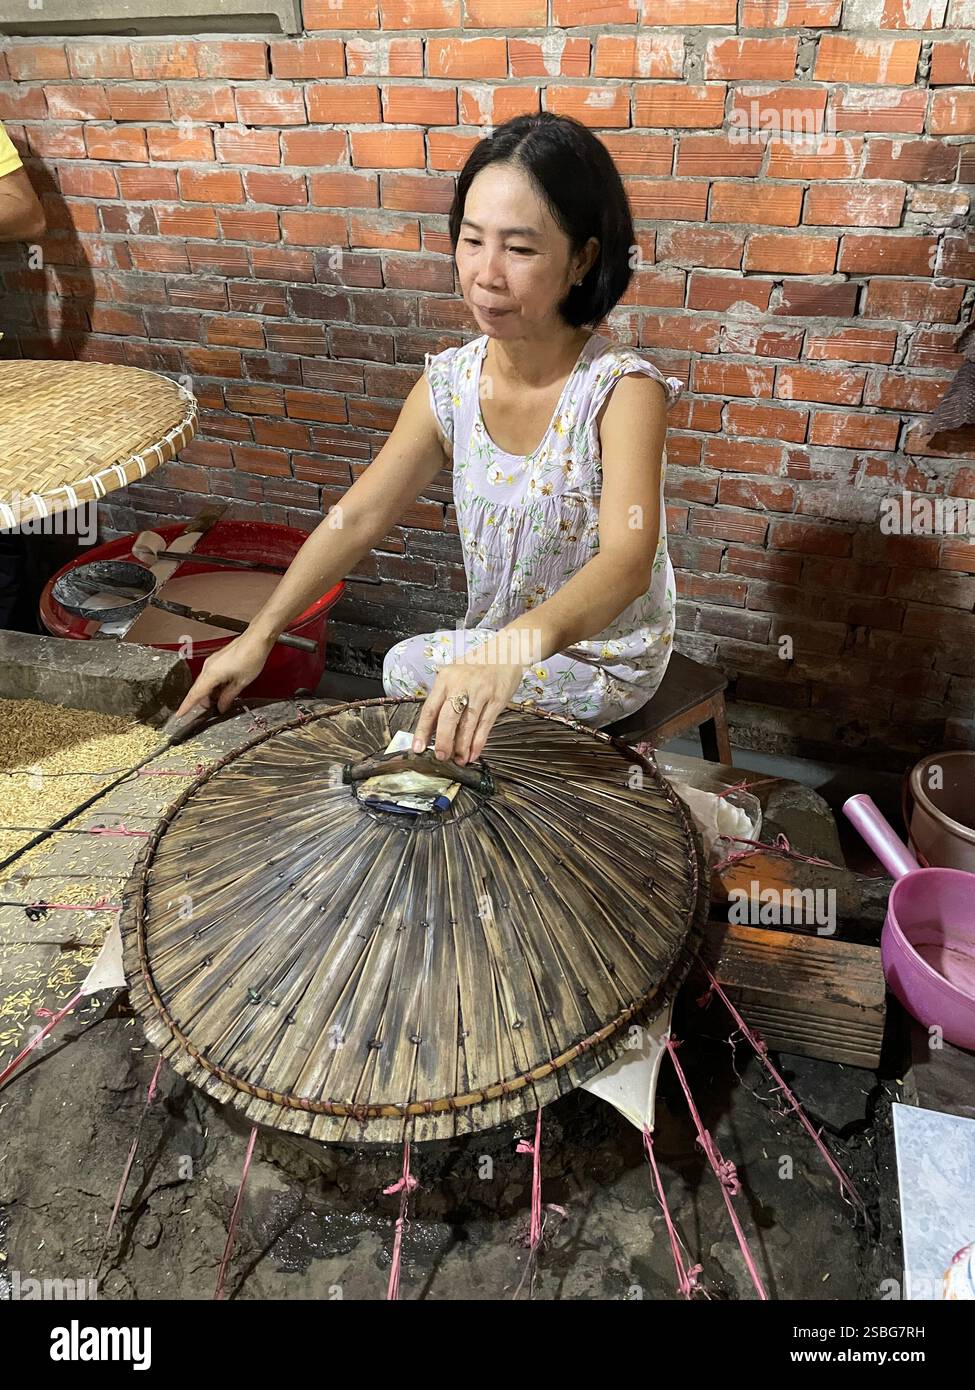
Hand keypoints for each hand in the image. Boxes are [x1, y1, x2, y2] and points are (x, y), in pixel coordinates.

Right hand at [174, 631, 273, 717]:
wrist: (257, 638)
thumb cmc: (251, 657)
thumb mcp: (241, 682)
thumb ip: (228, 696)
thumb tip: (221, 706)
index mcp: (212, 674)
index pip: (195, 694)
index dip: (187, 706)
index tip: (179, 715)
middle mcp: (208, 667)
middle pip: (199, 689)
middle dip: (203, 702)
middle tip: (211, 711)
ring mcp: (212, 662)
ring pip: (205, 683)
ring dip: (210, 693)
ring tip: (222, 701)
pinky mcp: (217, 660)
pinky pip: (210, 676)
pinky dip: (214, 685)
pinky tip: (224, 689)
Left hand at [411, 642, 524, 763]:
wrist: (506, 651)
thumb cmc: (477, 665)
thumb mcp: (455, 674)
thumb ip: (444, 697)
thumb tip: (434, 728)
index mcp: (445, 679)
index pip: (430, 709)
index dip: (422, 731)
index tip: (418, 748)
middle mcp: (461, 685)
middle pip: (448, 718)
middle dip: (443, 742)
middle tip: (441, 757)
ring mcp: (480, 692)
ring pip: (467, 725)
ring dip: (462, 747)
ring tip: (459, 760)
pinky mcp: (496, 700)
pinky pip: (485, 725)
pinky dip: (478, 742)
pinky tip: (473, 753)